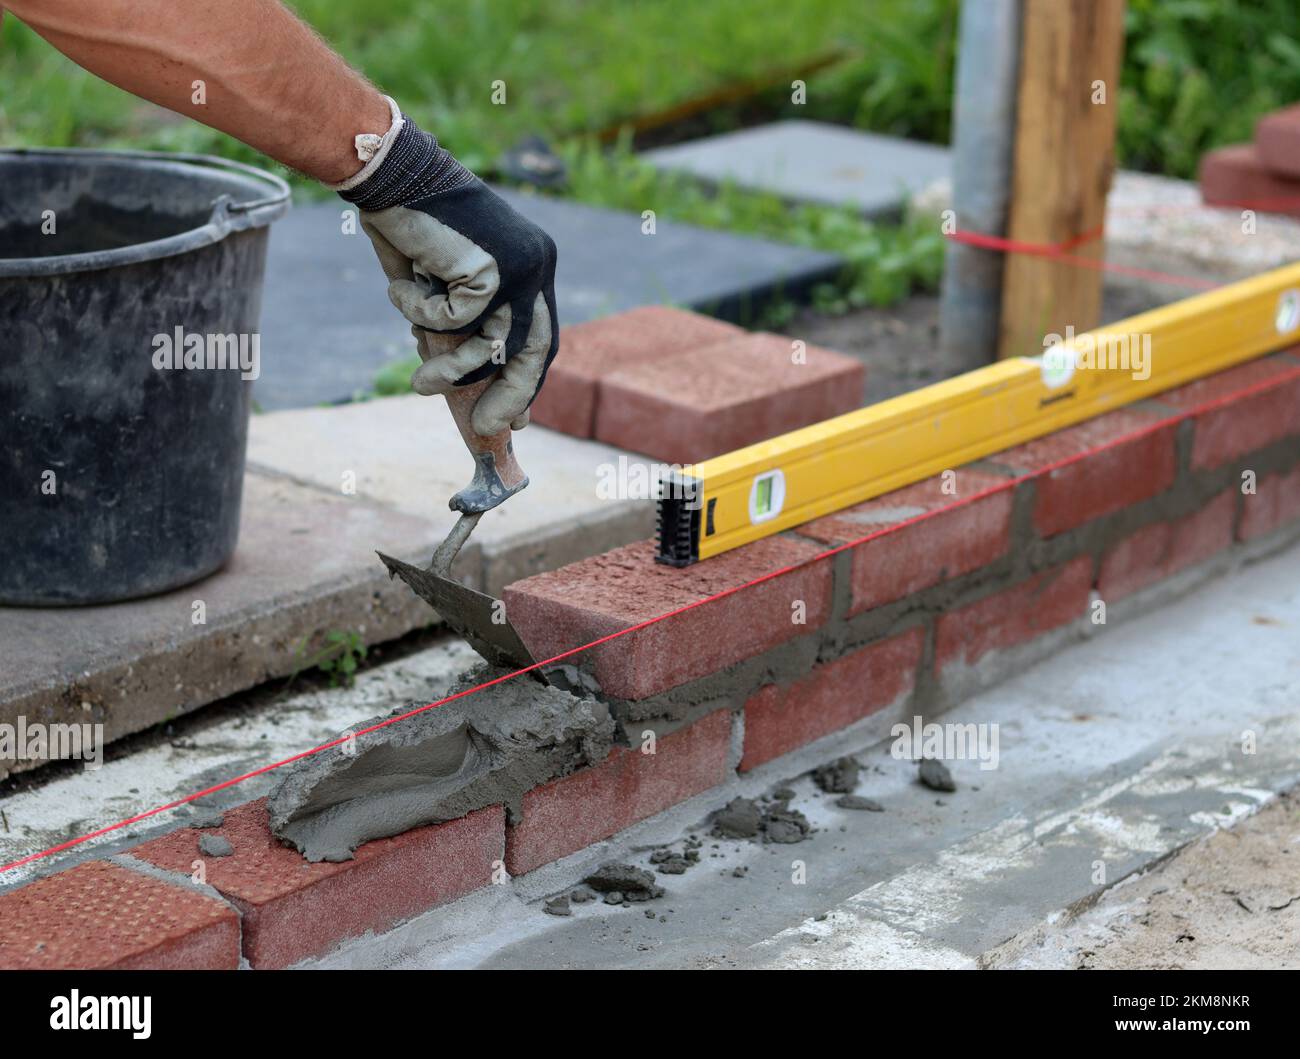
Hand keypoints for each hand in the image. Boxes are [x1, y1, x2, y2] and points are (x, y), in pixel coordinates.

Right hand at [335, 98, 558, 435]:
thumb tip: (468, 384)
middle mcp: (539, 265)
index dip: (525, 380)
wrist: (389, 171)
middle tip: (487, 428)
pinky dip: (420, 313)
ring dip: (453, 370)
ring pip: (497, 344)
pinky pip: (454, 320)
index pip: (541, 336)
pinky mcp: (493, 268)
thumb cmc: (409, 225)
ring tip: (420, 384)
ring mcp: (522, 266)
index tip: (515, 417)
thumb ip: (462, 327)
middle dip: (511, 395)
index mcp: (536, 265)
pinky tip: (401, 286)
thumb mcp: (444, 285)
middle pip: (537, 350)